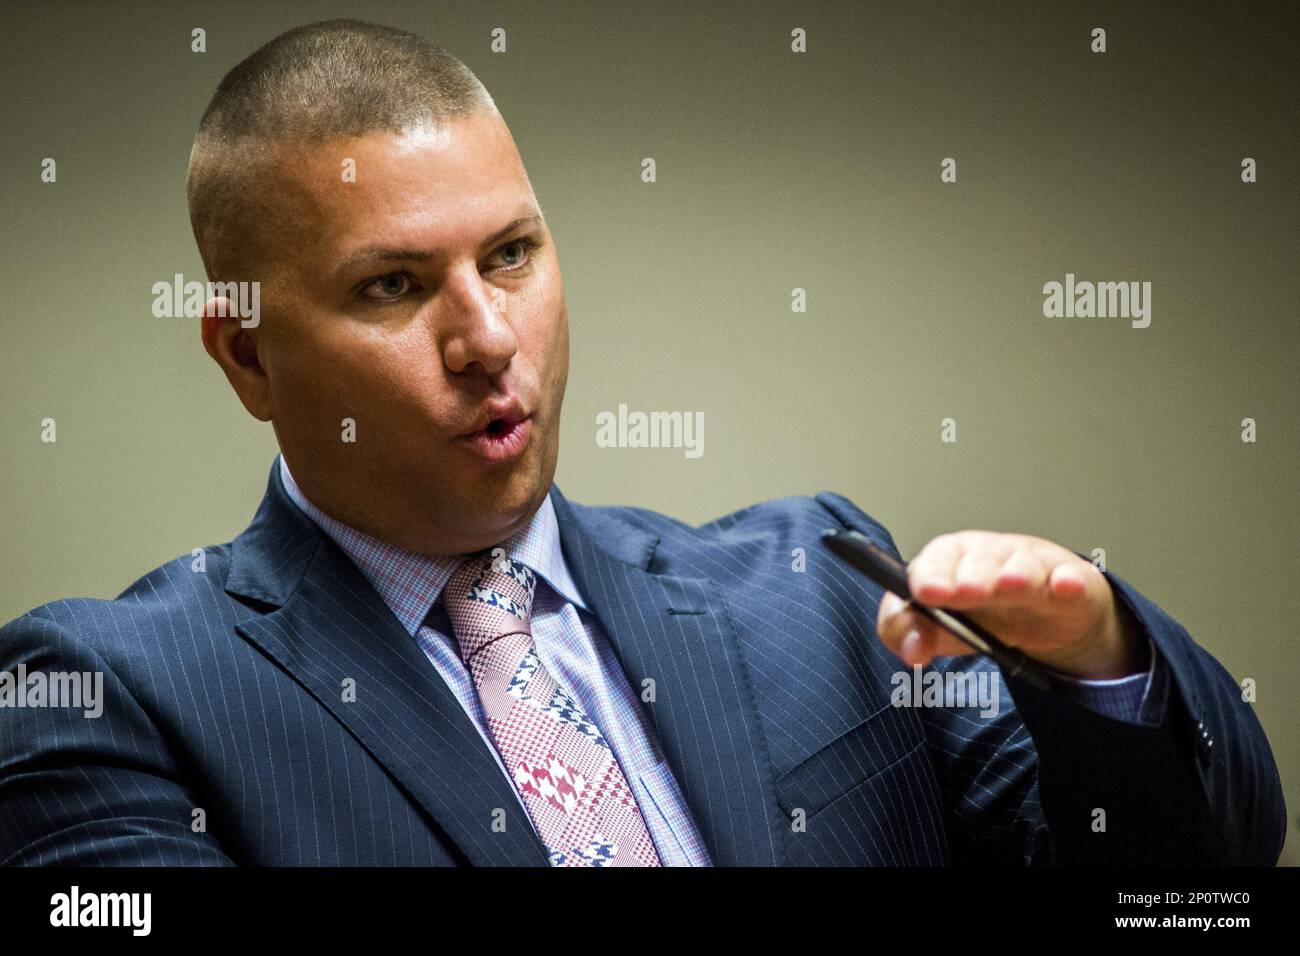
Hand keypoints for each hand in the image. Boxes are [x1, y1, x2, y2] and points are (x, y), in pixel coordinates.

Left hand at [874, 530, 1147, 679]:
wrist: (1044, 617)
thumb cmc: (982, 613)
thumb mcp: (937, 626)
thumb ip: (908, 633)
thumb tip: (911, 649)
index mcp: (950, 560)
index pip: (936, 561)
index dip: (931, 575)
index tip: (926, 593)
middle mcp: (989, 557)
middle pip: (980, 561)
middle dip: (973, 576)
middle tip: (966, 591)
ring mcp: (1031, 566)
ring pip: (1023, 567)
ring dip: (1017, 575)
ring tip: (1011, 585)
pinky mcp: (1068, 582)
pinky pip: (1069, 580)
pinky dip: (1068, 583)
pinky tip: (1065, 587)